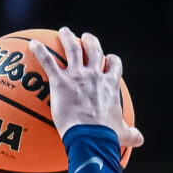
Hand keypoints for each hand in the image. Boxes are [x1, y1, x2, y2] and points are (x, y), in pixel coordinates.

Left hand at [31, 28, 143, 150]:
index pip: (114, 66)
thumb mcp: (122, 133)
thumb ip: (130, 134)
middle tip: (86, 37)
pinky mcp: (60, 81)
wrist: (90, 136)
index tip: (108, 59)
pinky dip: (39, 51)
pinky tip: (32, 44)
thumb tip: (140, 140)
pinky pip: (48, 62)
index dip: (111, 61)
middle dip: (91, 42)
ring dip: (68, 38)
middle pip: (94, 51)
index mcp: (109, 85)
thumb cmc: (106, 135)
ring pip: (73, 49)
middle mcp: (94, 75)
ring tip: (64, 32)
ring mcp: (77, 76)